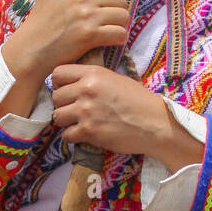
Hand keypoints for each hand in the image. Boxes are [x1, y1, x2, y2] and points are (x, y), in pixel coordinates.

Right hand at [12, 0, 129, 78]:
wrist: (30, 48)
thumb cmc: (41, 20)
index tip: (104, 5)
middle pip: (120, 0)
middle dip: (117, 10)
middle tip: (109, 20)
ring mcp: (87, 16)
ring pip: (123, 16)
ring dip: (120, 24)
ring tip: (111, 30)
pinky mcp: (90, 35)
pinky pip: (120, 33)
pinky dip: (119, 38)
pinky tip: (111, 41)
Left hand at [51, 65, 203, 170]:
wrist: (155, 123)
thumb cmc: (141, 101)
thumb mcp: (117, 79)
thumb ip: (94, 80)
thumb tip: (75, 84)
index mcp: (93, 73)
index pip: (58, 73)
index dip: (59, 84)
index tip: (67, 91)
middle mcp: (86, 89)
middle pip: (55, 97)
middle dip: (63, 105)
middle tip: (76, 111)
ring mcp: (86, 111)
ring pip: (57, 117)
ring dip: (67, 122)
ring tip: (80, 124)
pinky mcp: (88, 131)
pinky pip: (66, 135)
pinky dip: (74, 137)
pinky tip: (85, 135)